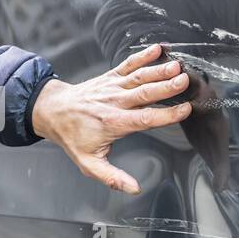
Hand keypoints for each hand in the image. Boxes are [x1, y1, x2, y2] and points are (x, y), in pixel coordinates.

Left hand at [31, 43, 192, 194]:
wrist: (53, 111)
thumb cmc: (72, 136)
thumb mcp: (88, 163)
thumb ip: (112, 177)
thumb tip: (133, 188)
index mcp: (113, 123)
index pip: (144, 119)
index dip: (166, 114)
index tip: (185, 109)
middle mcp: (114, 102)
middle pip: (144, 93)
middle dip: (165, 87)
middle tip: (185, 81)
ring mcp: (112, 87)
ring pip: (139, 77)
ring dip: (159, 70)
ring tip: (177, 65)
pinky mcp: (110, 77)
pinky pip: (128, 64)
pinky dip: (142, 56)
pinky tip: (158, 48)